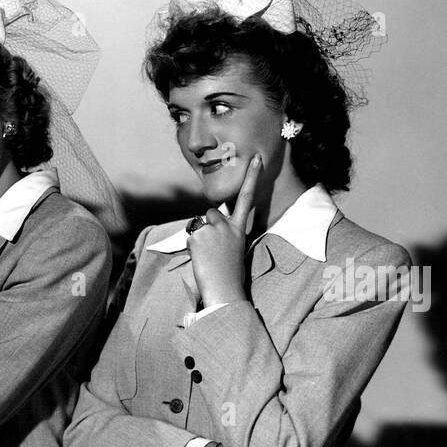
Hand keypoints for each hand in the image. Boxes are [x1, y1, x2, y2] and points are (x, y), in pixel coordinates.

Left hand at [188, 154, 260, 306]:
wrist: (224, 289)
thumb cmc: (229, 274)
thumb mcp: (234, 249)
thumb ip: (227, 233)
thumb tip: (214, 228)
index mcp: (240, 228)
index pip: (246, 198)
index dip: (251, 177)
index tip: (256, 158)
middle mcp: (228, 225)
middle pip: (211, 213)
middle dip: (208, 226)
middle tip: (212, 248)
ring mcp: (213, 229)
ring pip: (199, 223)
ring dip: (199, 235)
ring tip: (207, 255)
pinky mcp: (198, 235)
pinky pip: (190, 234)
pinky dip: (191, 245)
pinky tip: (200, 257)